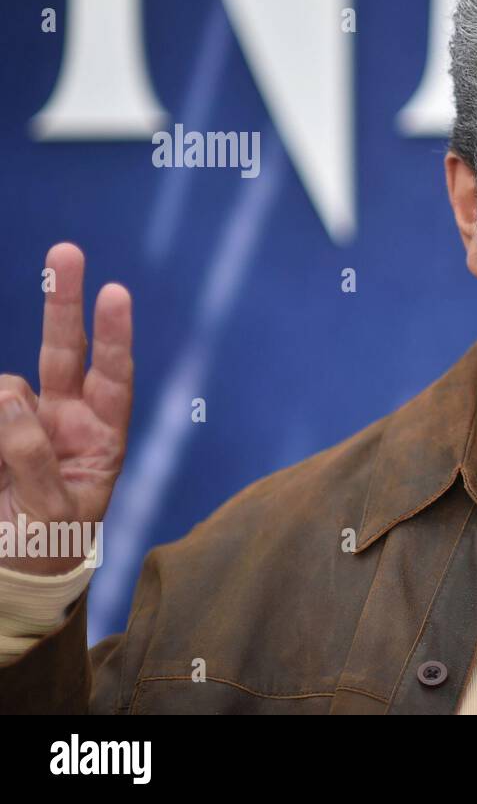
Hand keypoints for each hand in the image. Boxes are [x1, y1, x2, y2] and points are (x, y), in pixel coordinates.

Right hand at [0, 244, 132, 575]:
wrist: (11, 577)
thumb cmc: (48, 550)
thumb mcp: (51, 517)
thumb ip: (34, 458)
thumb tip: (11, 394)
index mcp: (101, 438)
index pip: (114, 377)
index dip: (113, 336)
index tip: (115, 293)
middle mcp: (66, 419)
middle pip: (66, 350)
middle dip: (64, 302)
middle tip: (67, 249)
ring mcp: (23, 422)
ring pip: (7, 387)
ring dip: (1, 412)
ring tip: (6, 477)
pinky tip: (0, 468)